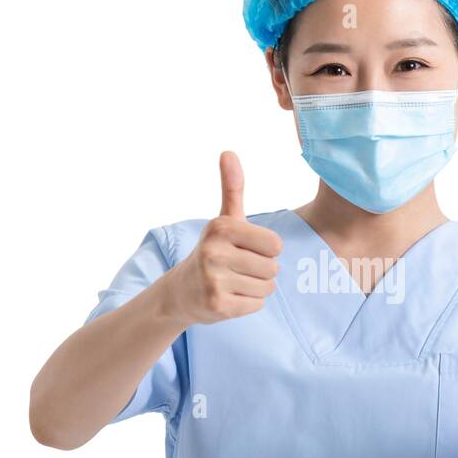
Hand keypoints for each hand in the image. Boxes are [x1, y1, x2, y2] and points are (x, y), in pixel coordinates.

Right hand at [163, 151, 282, 325]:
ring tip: (234, 283)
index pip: (275, 244)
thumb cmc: (213, 252)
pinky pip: (256, 305)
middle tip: (238, 269)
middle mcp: (214, 251)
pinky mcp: (217, 304)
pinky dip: (249, 304)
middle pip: (273, 268)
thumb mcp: (223, 220)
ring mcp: (214, 279)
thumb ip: (232, 188)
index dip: (266, 250)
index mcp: (221, 227)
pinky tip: (230, 297)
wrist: (182, 292)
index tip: (245, 250)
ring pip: (266, 288)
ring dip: (256, 289)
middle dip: (262, 271)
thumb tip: (228, 152)